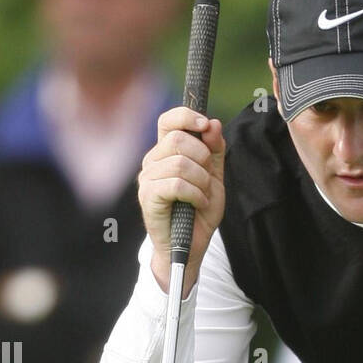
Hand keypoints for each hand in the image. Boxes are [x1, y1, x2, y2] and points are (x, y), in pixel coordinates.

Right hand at [138, 107, 225, 294]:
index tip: (206, 125)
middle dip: (203, 157)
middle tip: (208, 179)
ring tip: (204, 196)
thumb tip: (213, 123)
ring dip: (202, 181)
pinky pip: (176, 184)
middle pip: (177, 139)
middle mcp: (152, 161)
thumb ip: (214, 150)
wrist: (191, 246)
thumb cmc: (199, 212)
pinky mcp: (148, 197)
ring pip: (179, 163)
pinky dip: (195, 194)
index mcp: (166, 152)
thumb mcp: (214, 177)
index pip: (169, 120)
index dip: (187, 116)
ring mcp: (148, 178)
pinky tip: (198, 204)